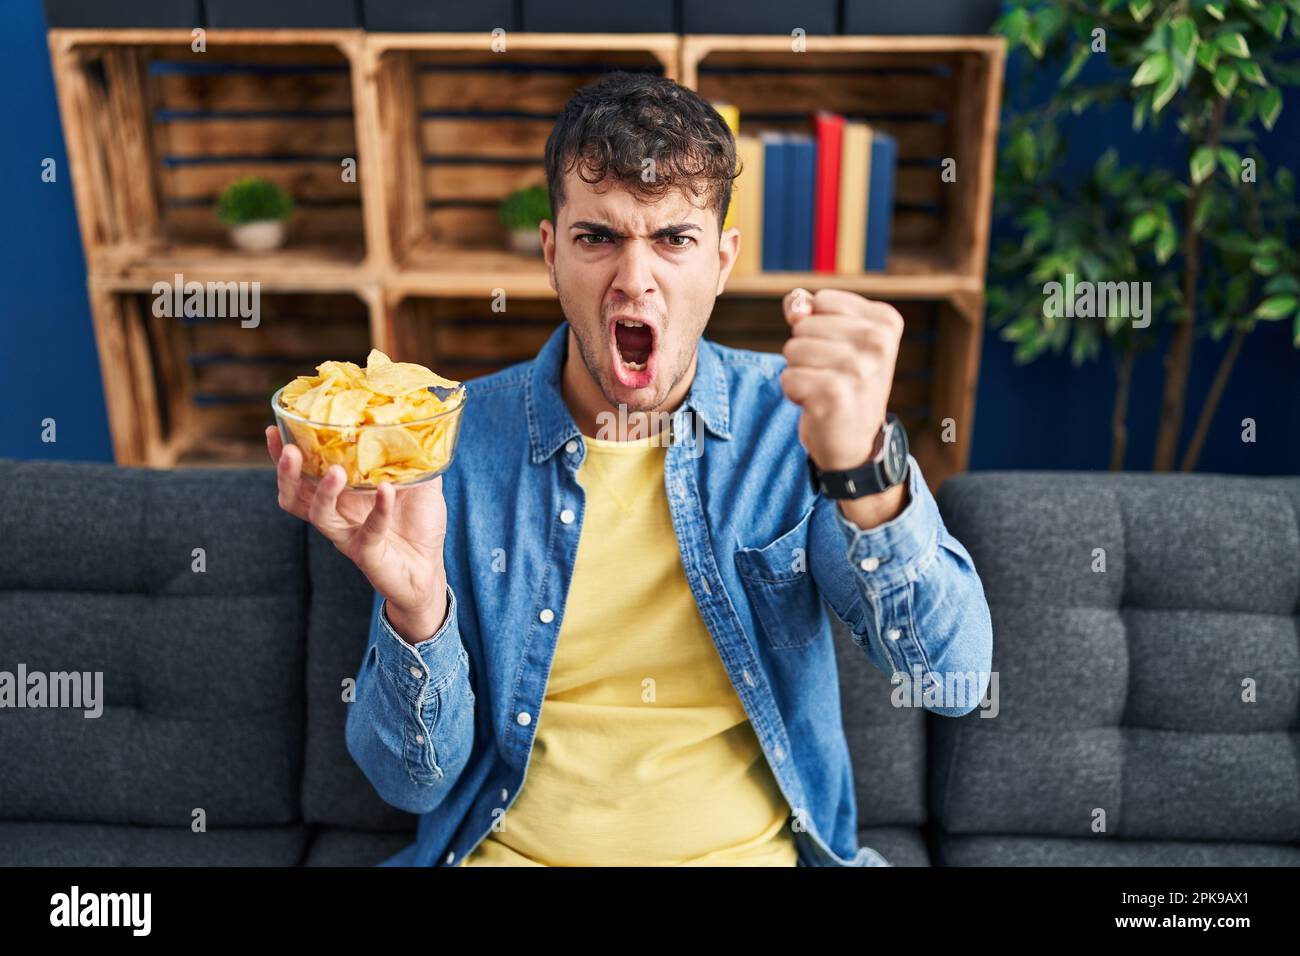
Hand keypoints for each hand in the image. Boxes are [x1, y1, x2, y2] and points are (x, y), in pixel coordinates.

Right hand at [266, 426, 448, 639]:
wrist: (428, 570)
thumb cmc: (416, 526)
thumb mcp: (419, 483)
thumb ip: (416, 457)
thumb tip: (423, 421)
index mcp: (340, 494)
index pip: (301, 473)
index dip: (282, 454)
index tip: (273, 428)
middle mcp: (336, 513)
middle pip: (294, 494)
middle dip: (287, 472)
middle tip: (291, 449)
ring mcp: (347, 534)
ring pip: (318, 514)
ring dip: (323, 491)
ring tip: (335, 471)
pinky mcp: (365, 552)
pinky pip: (369, 529)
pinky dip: (379, 509)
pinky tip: (387, 490)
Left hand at [778, 288, 903, 471]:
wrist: (855, 442)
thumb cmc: (843, 382)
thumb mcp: (836, 338)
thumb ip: (810, 309)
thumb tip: (796, 305)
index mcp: (885, 321)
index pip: (821, 300)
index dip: (817, 328)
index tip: (840, 352)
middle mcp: (877, 342)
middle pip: (804, 325)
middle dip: (806, 351)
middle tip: (831, 375)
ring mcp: (858, 369)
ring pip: (792, 350)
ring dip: (799, 372)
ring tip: (824, 388)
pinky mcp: (834, 393)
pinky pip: (787, 377)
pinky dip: (793, 393)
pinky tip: (816, 404)